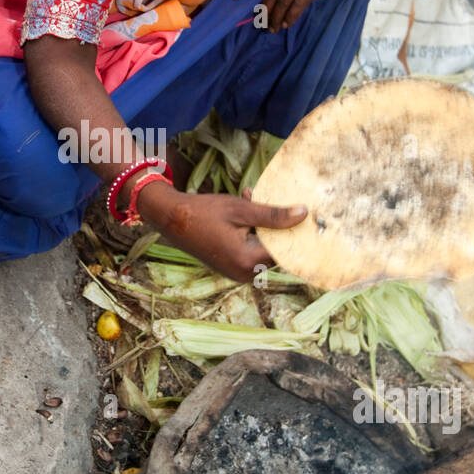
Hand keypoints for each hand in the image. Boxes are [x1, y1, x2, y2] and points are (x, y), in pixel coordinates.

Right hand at [137, 182, 306, 282]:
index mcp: (248, 261)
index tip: (303, 214)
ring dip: (262, 227)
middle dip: (275, 226)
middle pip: (275, 250)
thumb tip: (303, 214)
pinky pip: (251, 251)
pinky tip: (243, 211)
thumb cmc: (203, 212)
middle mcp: (244, 273)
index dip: (294, 231)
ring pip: (263, 249)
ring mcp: (237, 272)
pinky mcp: (231, 267)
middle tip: (268, 200)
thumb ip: (274, 215)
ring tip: (249, 200)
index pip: (285, 249)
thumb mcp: (241, 209)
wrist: (170, 219)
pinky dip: (252, 233)